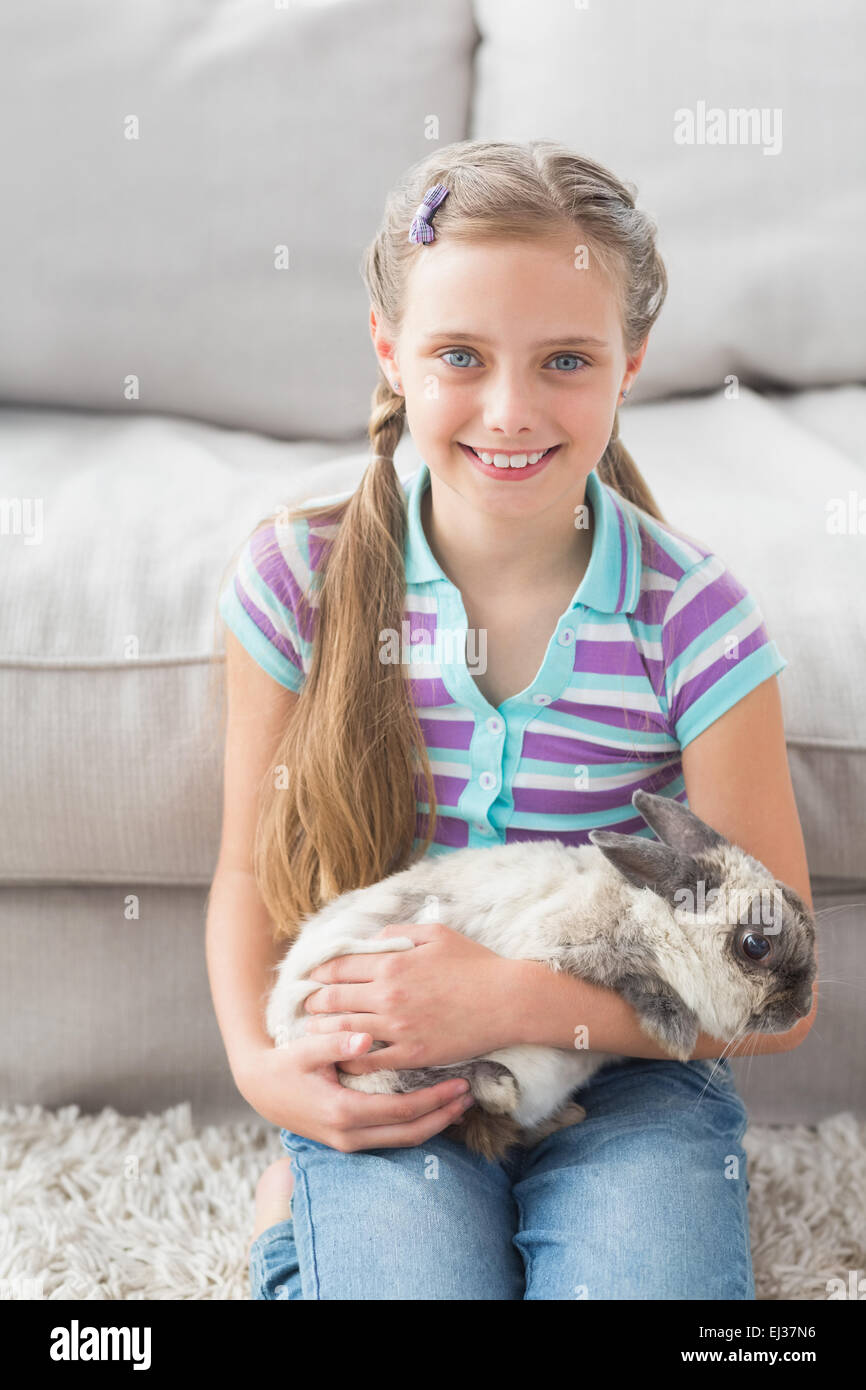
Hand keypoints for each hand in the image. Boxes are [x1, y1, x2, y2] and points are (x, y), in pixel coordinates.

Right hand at [235, 1032, 475, 1152]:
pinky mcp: (348, 1141)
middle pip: (409, 1134)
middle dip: (443, 1116)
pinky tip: (432, 1109)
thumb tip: (365, 1037)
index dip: (434, 1099)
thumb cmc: (282, 1064)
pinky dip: (415, 1126)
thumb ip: (335, 1041)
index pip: (401, 1111)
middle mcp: (348, 1135)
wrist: (259, 1089)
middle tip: (470, 1096)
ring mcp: (348, 1143)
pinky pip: (391, 1138)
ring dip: (433, 1124)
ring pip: (402, 1142)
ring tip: (458, 1103)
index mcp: (342, 1112)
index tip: (459, 1082)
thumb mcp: (304, 1049)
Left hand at [301, 921, 521, 1072]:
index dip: (320, 972)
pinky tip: (340, 1058)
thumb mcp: (436, 934)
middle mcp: (388, 995)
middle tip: (306, 1006)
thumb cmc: (475, 963)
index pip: (339, 967)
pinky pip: (370, 1061)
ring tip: (313, 1032)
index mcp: (391, 963)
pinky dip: (350, 1059)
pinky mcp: (412, 1054)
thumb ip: (398, 934)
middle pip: (335, 1000)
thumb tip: (373, 941)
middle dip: (315, 1002)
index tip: (312, 977)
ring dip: (323, 1031)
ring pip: (345, 1031)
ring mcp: (399, 1027)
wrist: (507, 1000)